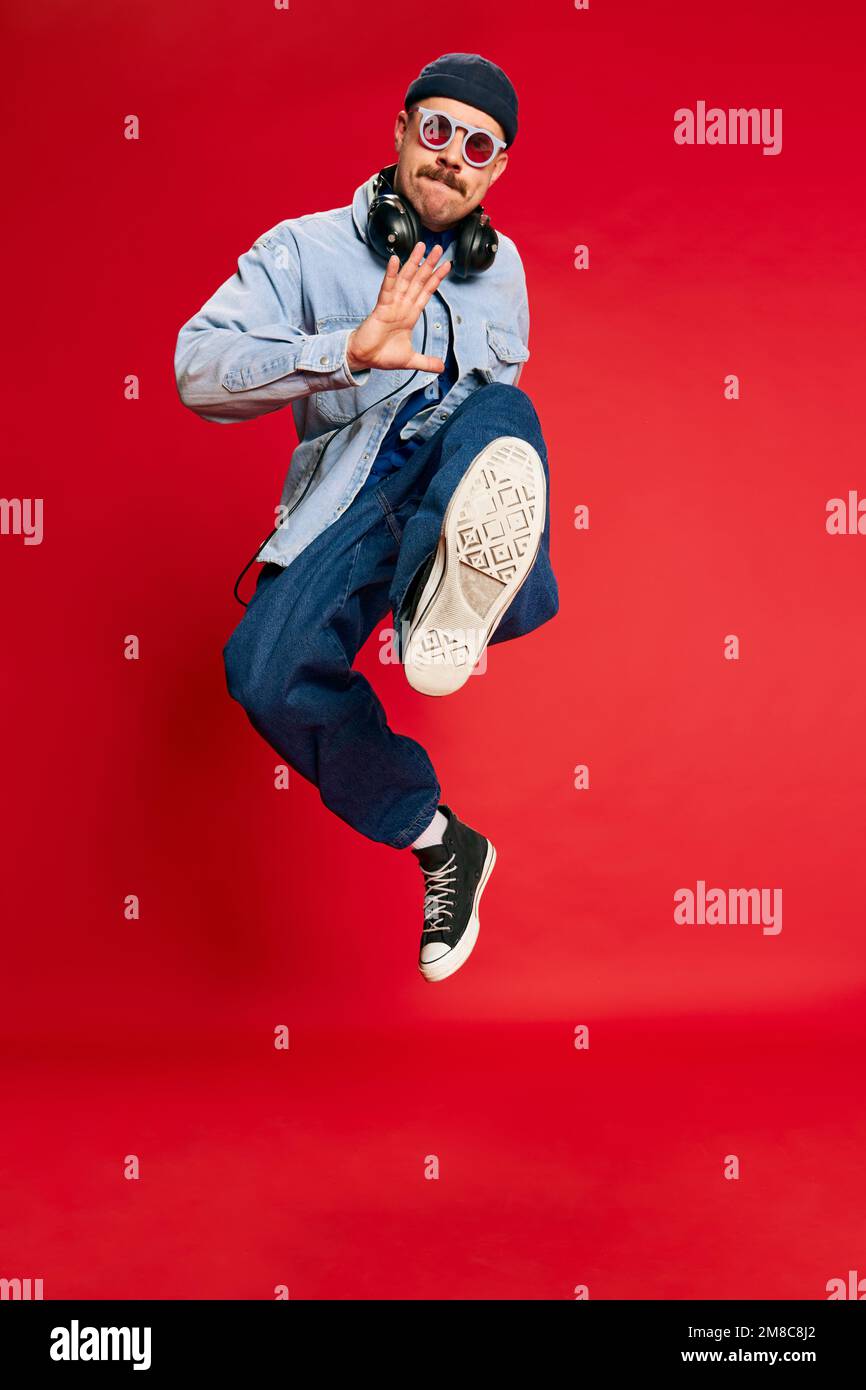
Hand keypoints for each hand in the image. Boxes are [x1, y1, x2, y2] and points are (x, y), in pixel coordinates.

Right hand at [346, 242, 450, 374]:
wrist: (365, 359)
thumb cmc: (383, 356)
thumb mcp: (410, 360)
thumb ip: (426, 362)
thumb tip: (442, 367)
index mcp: (410, 314)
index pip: (426, 292)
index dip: (436, 279)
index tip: (447, 265)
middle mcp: (403, 306)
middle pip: (419, 281)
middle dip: (429, 264)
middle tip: (439, 247)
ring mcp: (392, 305)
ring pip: (406, 280)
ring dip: (414, 263)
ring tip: (421, 246)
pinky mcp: (381, 308)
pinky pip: (387, 288)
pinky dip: (391, 274)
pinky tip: (395, 260)